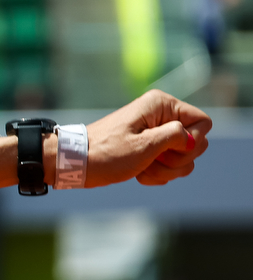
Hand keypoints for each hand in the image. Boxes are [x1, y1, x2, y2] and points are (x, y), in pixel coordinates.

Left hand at [84, 90, 209, 186]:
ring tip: (142, 169)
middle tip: (152, 162)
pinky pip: (169, 166)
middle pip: (196, 143)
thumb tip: (192, 139)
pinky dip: (157, 173)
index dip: (193, 142)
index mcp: (162, 105)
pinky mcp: (149, 149)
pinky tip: (139, 174)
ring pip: (183, 158)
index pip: (203, 123)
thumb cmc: (105, 153)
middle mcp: (161, 116)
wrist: (75, 164)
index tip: (168, 151)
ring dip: (166, 170)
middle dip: (178, 160)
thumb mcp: (145, 145)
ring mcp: (156, 133)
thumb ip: (176, 137)